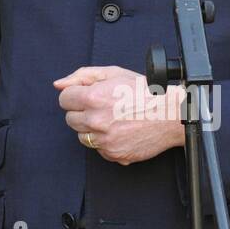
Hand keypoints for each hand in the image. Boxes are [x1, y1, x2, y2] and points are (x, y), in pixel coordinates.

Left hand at [54, 65, 183, 164]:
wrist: (171, 115)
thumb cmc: (144, 91)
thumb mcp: (113, 74)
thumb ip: (82, 76)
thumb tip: (58, 85)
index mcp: (93, 98)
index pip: (64, 100)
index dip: (76, 96)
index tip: (88, 96)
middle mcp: (96, 121)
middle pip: (70, 119)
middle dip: (82, 112)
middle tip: (103, 107)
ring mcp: (104, 140)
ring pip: (82, 136)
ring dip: (92, 128)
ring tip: (113, 119)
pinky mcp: (114, 155)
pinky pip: (98, 149)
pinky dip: (106, 141)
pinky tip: (121, 131)